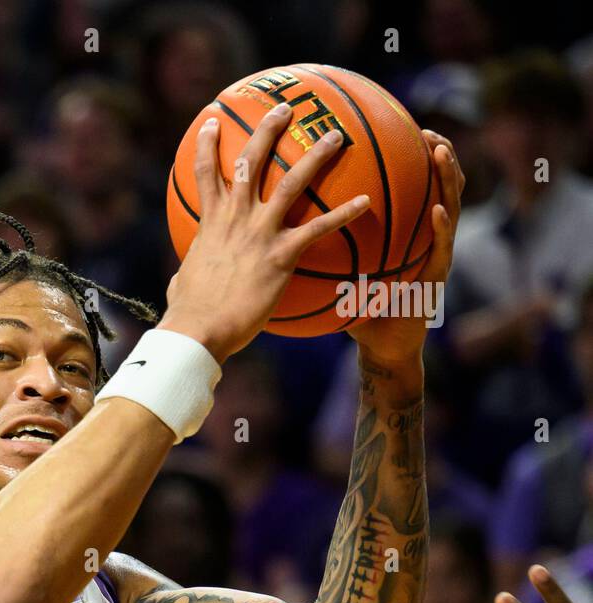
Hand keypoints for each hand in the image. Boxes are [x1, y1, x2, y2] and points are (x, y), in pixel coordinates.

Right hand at [161, 102, 370, 362]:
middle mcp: (235, 218)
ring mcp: (259, 233)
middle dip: (267, 130)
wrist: (200, 328)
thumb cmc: (188, 312)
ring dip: (314, 157)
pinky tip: (364, 202)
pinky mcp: (281, 255)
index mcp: (210, 223)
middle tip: (284, 108)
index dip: (208, 144)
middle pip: (251, 161)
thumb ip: (187, 271)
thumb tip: (180, 281)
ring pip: (290, 182)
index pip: (206, 172)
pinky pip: (318, 229)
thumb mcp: (181, 283)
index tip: (214, 121)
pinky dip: (343, 214)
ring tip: (334, 136)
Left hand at [347, 129, 465, 366]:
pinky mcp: (436, 276)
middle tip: (424, 128)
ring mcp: (434, 252)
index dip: (407, 157)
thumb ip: (324, 247)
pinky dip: (441, 228)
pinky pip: (441, 247)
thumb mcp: (341, 272)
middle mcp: (421, 234)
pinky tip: (438, 210)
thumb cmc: (359, 308)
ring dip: (446, 177)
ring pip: (449, 204)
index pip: (408, 185)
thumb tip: (284, 224)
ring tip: (440, 153)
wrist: (383, 345)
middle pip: (433, 185)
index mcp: (402, 228)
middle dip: (436, 153)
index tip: (398, 127)